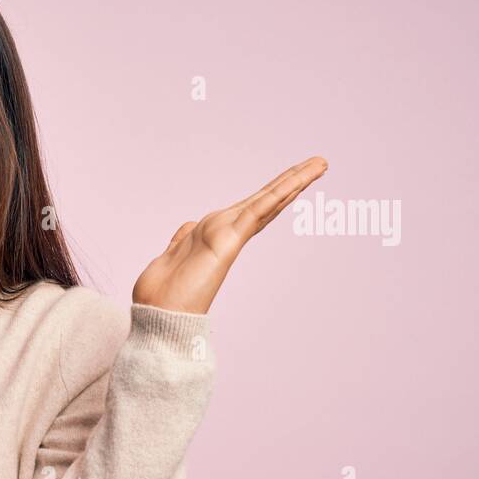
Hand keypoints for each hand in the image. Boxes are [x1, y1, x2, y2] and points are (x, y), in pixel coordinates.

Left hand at [132, 155, 328, 313]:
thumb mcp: (170, 256)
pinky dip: (278, 194)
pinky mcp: (229, 241)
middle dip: (292, 181)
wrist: (159, 315)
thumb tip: (188, 227)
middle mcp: (226, 232)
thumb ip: (182, 239)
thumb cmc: (161, 294)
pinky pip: (258, 211)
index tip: (292, 176)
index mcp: (213, 233)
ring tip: (318, 165)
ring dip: (294, 181)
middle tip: (318, 163)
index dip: (272, 191)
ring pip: (267, 201)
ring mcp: (229, 235)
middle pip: (265, 200)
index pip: (250, 206)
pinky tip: (297, 181)